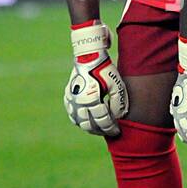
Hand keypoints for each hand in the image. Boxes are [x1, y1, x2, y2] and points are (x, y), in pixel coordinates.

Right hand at [63, 20, 128, 137]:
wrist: (89, 56)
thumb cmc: (105, 69)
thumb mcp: (117, 85)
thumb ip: (118, 103)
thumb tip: (118, 118)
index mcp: (90, 99)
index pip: (102, 121)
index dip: (111, 128)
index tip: (118, 131)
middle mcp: (78, 101)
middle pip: (89, 125)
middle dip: (101, 131)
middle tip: (110, 131)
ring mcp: (71, 100)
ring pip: (79, 122)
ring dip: (90, 128)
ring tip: (101, 128)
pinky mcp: (68, 97)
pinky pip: (72, 115)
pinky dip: (80, 121)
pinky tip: (89, 121)